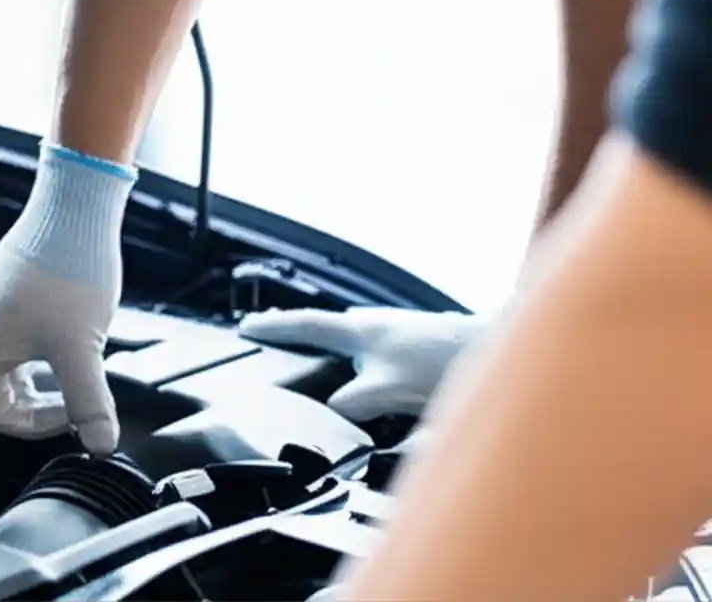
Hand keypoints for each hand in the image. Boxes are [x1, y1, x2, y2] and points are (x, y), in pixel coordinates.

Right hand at [0, 143, 135, 493]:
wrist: (72, 212)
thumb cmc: (67, 268)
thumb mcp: (81, 346)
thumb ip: (89, 402)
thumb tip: (99, 440)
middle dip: (33, 417)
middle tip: (77, 413)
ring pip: (2, 383)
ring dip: (38, 394)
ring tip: (76, 383)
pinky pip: (9, 359)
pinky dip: (35, 372)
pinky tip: (64, 362)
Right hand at [237, 307, 485, 421]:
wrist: (497, 350)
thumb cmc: (443, 362)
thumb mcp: (385, 391)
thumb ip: (351, 406)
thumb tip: (332, 418)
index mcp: (360, 330)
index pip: (305, 325)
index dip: (274, 329)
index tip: (246, 329)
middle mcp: (377, 326)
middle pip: (328, 329)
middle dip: (301, 336)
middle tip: (275, 341)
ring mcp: (400, 334)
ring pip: (355, 341)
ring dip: (334, 351)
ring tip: (320, 365)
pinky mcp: (421, 349)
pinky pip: (377, 356)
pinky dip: (363, 366)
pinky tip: (373, 382)